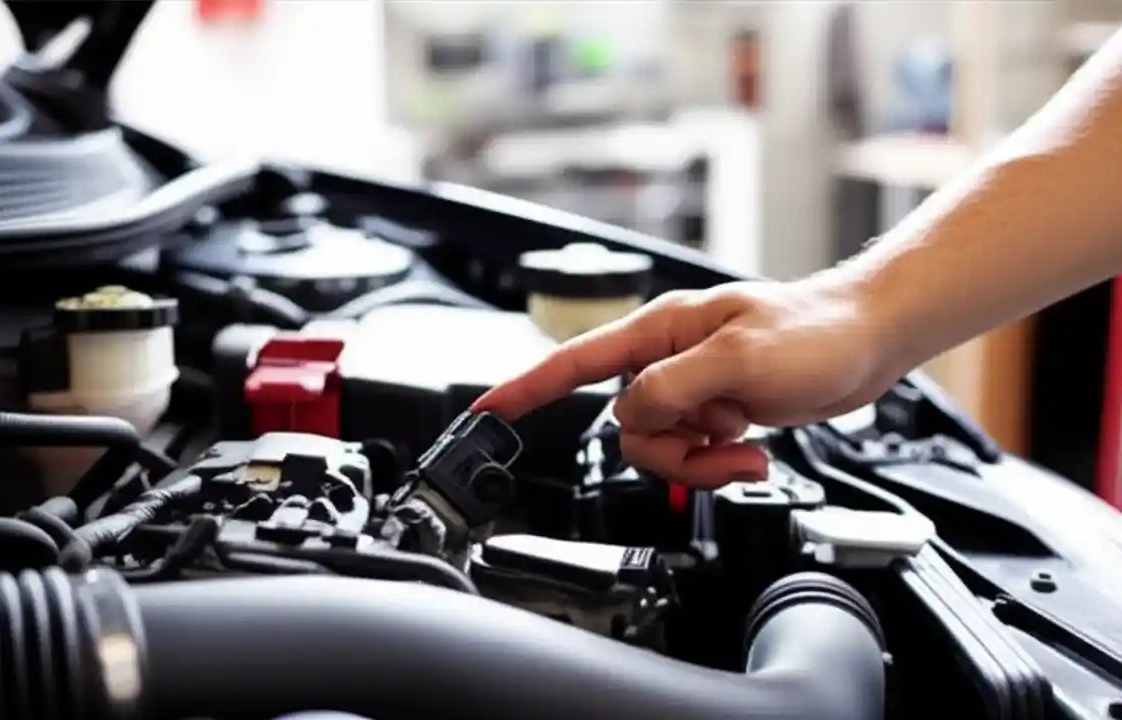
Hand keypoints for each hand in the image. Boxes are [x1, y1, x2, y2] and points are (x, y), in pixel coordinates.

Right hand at [472, 278, 904, 487]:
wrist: (867, 342)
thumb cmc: (813, 332)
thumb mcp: (737, 360)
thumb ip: (671, 388)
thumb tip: (630, 415)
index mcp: (659, 332)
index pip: (575, 361)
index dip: (526, 387)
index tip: (487, 410)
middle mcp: (666, 359)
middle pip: (625, 425)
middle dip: (670, 451)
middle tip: (718, 445)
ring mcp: (691, 387)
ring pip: (658, 445)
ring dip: (702, 461)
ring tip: (744, 448)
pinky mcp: (715, 410)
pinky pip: (691, 451)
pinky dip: (719, 462)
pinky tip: (750, 448)